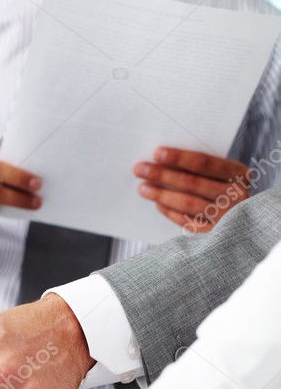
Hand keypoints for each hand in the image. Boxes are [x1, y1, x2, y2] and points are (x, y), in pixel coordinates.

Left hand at [134, 147, 248, 232]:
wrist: (248, 225)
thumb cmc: (229, 191)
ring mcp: (227, 217)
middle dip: (163, 175)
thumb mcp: (225, 175)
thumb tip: (165, 159)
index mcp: (239, 173)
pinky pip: (188, 222)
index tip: (157, 153)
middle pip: (193, 183)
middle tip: (140, 169)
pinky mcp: (215, 235)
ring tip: (143, 188)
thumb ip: (203, 168)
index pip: (205, 163)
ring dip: (162, 195)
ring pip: (188, 203)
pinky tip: (158, 204)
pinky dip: (171, 212)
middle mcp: (236, 195)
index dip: (180, 158)